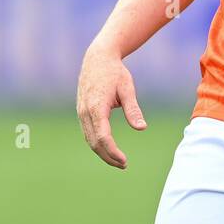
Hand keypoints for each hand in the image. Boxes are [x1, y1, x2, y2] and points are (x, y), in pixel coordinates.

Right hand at [76, 43, 146, 168]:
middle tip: (124, 165)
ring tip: (118, 161)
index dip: (112, 152)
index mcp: (96, 107)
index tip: (124, 161)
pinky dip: (97, 143)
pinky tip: (108, 148)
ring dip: (102, 152)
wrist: (97, 58)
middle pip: (94, 143)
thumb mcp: (127, 89)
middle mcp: (85, 112)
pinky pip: (87, 133)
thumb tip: (142, 128)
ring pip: (89, 139)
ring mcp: (81, 112)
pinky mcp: (82, 112)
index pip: (102, 137)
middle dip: (108, 157)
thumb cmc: (115, 72)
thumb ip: (133, 109)